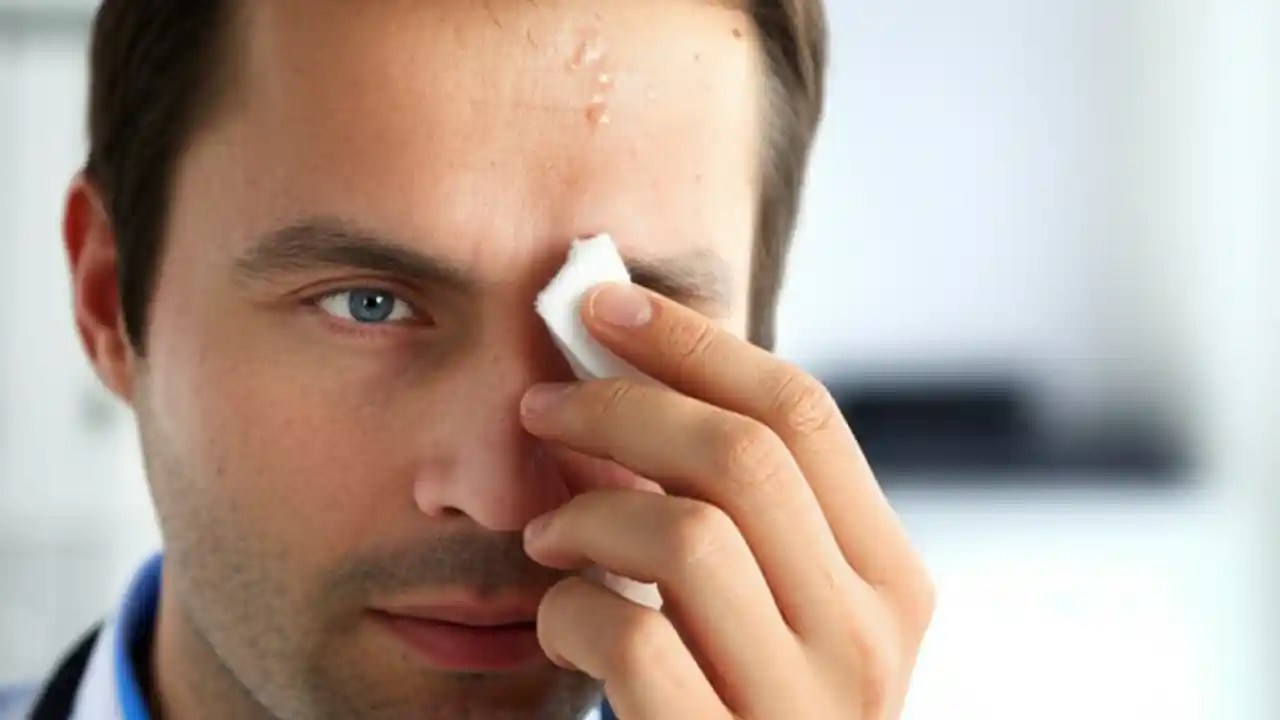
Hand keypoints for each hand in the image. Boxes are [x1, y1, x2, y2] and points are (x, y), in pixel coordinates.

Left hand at [519, 283, 935, 719]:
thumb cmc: (741, 707)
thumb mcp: (772, 607)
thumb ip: (737, 514)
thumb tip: (627, 370)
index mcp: (891, 583)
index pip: (804, 413)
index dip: (696, 343)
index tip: (604, 307)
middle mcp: (869, 641)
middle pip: (745, 456)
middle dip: (623, 404)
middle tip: (543, 404)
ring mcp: (804, 710)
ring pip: (689, 535)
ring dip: (589, 510)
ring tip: (547, 533)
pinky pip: (631, 638)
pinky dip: (570, 608)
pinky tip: (559, 614)